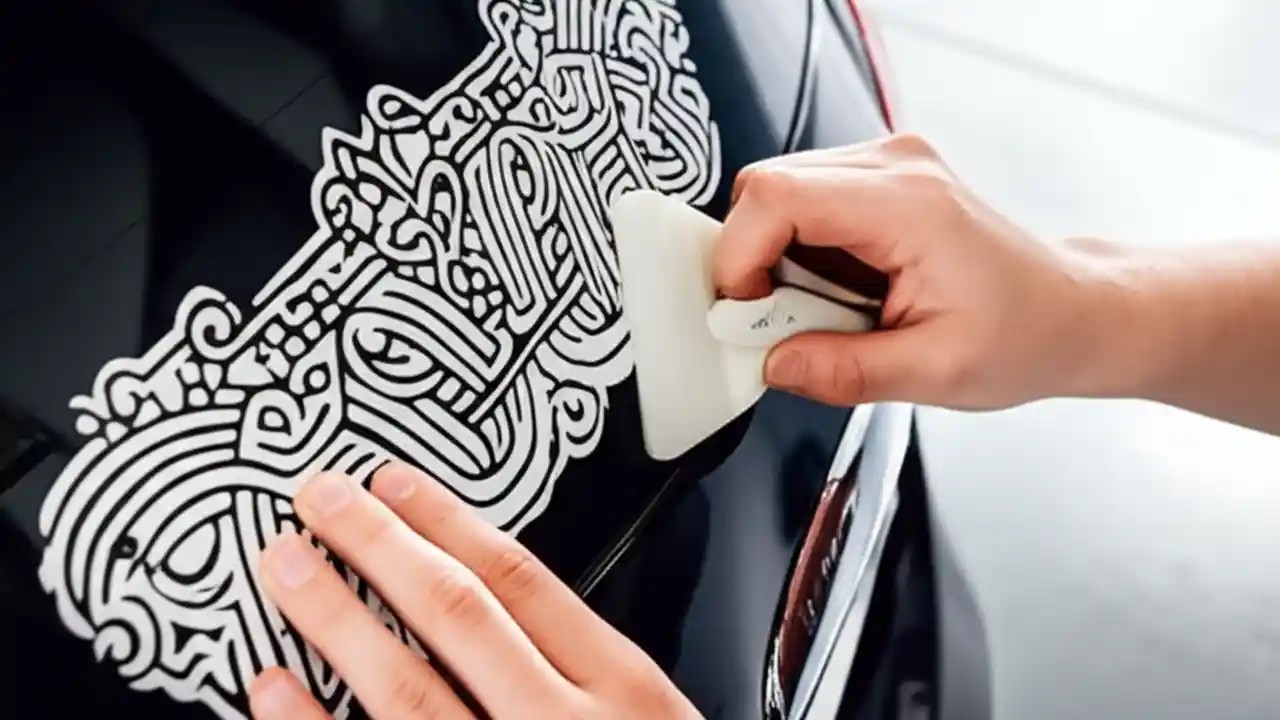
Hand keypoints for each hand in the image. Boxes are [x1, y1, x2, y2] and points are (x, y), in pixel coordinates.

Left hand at [248, 464, 700, 719]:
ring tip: (285, 566)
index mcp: (626, 697)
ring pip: (405, 688)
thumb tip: (492, 607)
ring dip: (335, 619)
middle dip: (378, 546)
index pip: (523, 578)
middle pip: (457, 613)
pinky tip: (273, 690)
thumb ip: (587, 677)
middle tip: (316, 500)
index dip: (445, 522)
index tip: (393, 486)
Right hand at [714, 133, 1112, 409]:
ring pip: (775, 195)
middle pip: (765, 188)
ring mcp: (886, 165)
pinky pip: (800, 205)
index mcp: (909, 205)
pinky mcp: (876, 180)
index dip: (738, 256)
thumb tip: (772, 364)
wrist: (1068, 311)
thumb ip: (845, 371)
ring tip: (822, 313)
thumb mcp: (936, 373)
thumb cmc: (1024, 334)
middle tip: (780, 324)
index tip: (745, 313)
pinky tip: (834, 293)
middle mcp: (894, 166)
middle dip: (750, 262)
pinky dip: (796, 255)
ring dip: (774, 260)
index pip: (777, 196)